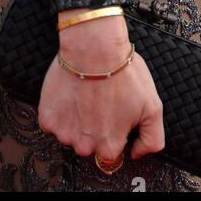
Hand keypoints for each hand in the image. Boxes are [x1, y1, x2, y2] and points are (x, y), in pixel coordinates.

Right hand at [39, 16, 164, 164]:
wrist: (95, 47)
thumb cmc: (123, 73)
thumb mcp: (153, 106)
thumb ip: (152, 139)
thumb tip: (137, 153)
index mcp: (110, 146)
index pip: (111, 151)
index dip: (115, 129)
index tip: (115, 112)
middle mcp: (85, 146)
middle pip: (90, 144)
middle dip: (95, 127)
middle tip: (101, 100)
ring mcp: (64, 133)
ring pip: (70, 134)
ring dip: (76, 119)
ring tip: (86, 94)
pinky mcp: (48, 118)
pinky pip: (53, 121)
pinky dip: (60, 110)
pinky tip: (71, 93)